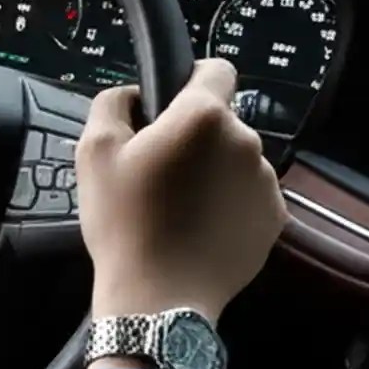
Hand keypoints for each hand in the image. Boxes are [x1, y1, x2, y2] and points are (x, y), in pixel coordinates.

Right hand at [76, 59, 286, 328]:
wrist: (157, 300)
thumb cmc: (123, 224)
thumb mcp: (93, 152)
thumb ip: (113, 102)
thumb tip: (135, 95)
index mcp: (204, 117)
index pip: (217, 68)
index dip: (191, 81)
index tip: (170, 107)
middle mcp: (246, 141)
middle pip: (222, 120)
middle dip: (196, 135)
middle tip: (161, 170)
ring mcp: (265, 181)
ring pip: (236, 158)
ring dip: (214, 170)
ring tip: (180, 205)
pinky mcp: (275, 217)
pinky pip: (249, 193)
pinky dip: (230, 202)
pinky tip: (201, 226)